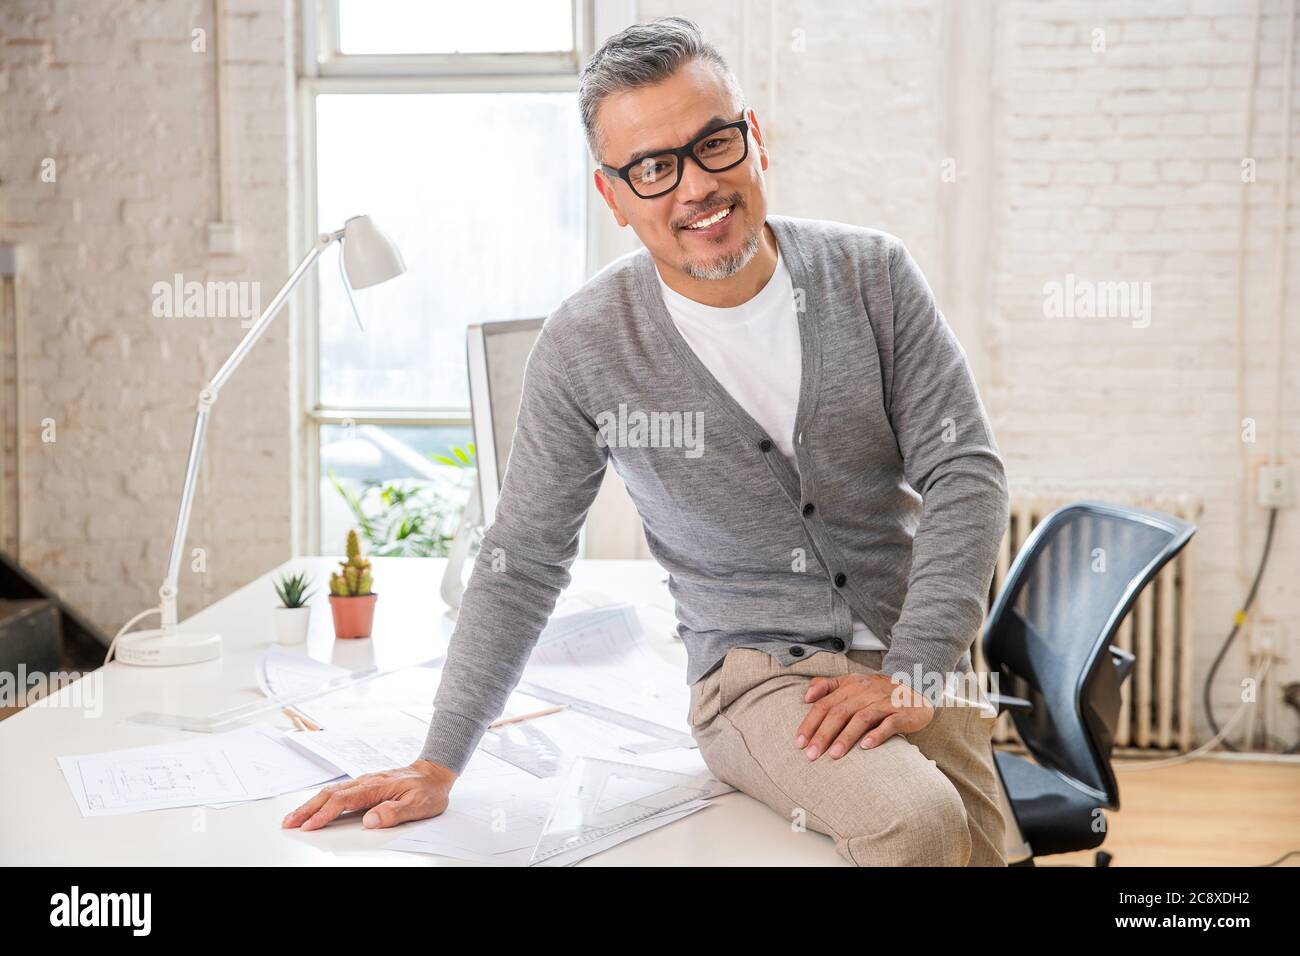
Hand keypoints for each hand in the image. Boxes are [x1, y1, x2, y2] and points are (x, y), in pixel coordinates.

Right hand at [282, 759, 457, 830]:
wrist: (434, 772)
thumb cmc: (427, 789)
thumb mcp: (418, 805)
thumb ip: (394, 812)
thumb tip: (370, 820)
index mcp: (376, 787)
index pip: (343, 801)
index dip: (324, 814)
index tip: (309, 827)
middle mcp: (366, 782)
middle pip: (330, 795)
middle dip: (307, 809)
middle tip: (288, 823)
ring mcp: (364, 782)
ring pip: (331, 791)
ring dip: (310, 804)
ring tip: (294, 817)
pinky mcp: (365, 785)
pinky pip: (338, 791)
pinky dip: (322, 800)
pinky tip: (314, 807)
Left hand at [794, 673, 933, 759]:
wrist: (916, 689)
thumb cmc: (878, 691)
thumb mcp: (853, 682)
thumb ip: (828, 686)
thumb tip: (807, 695)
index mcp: (850, 686)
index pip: (825, 703)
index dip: (810, 722)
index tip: (799, 742)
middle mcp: (865, 692)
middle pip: (839, 712)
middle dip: (823, 734)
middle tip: (811, 755)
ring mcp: (884, 702)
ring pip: (861, 718)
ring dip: (846, 737)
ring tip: (834, 755)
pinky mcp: (902, 713)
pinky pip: (888, 724)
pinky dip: (877, 735)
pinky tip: (866, 747)